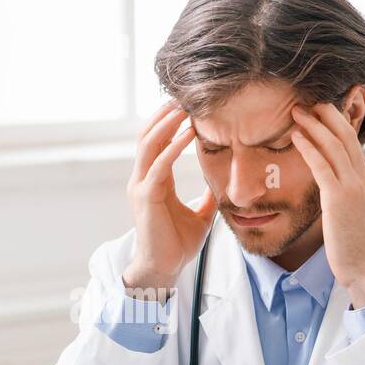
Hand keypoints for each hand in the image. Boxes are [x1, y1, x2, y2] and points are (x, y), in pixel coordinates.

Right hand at [122, 102, 216, 292]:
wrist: (164, 268)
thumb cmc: (178, 244)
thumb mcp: (201, 214)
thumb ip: (208, 197)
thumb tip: (223, 184)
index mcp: (154, 181)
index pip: (157, 143)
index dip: (168, 123)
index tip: (186, 106)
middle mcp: (142, 180)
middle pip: (148, 136)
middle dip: (164, 115)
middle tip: (183, 97)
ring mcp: (141, 187)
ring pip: (148, 145)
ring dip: (166, 124)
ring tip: (183, 108)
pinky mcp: (146, 197)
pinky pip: (159, 166)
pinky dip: (172, 148)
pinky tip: (187, 135)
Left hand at [290, 103, 364, 308]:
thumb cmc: (357, 246)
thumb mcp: (355, 213)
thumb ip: (345, 195)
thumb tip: (330, 187)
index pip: (353, 143)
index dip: (336, 124)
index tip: (320, 112)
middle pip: (345, 136)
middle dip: (326, 115)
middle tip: (306, 102)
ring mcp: (354, 186)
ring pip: (334, 145)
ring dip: (314, 125)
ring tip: (296, 111)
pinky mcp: (340, 198)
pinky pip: (322, 165)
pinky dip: (309, 146)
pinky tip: (296, 136)